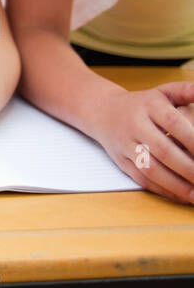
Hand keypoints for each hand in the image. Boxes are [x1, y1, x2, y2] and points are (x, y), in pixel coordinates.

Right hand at [92, 82, 193, 203]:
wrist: (102, 111)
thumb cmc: (142, 104)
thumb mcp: (164, 92)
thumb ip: (187, 91)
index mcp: (148, 105)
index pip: (174, 123)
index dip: (193, 140)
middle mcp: (135, 125)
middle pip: (163, 150)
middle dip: (188, 168)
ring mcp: (126, 145)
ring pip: (151, 169)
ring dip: (177, 185)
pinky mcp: (121, 161)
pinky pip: (142, 179)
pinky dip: (164, 190)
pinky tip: (182, 196)